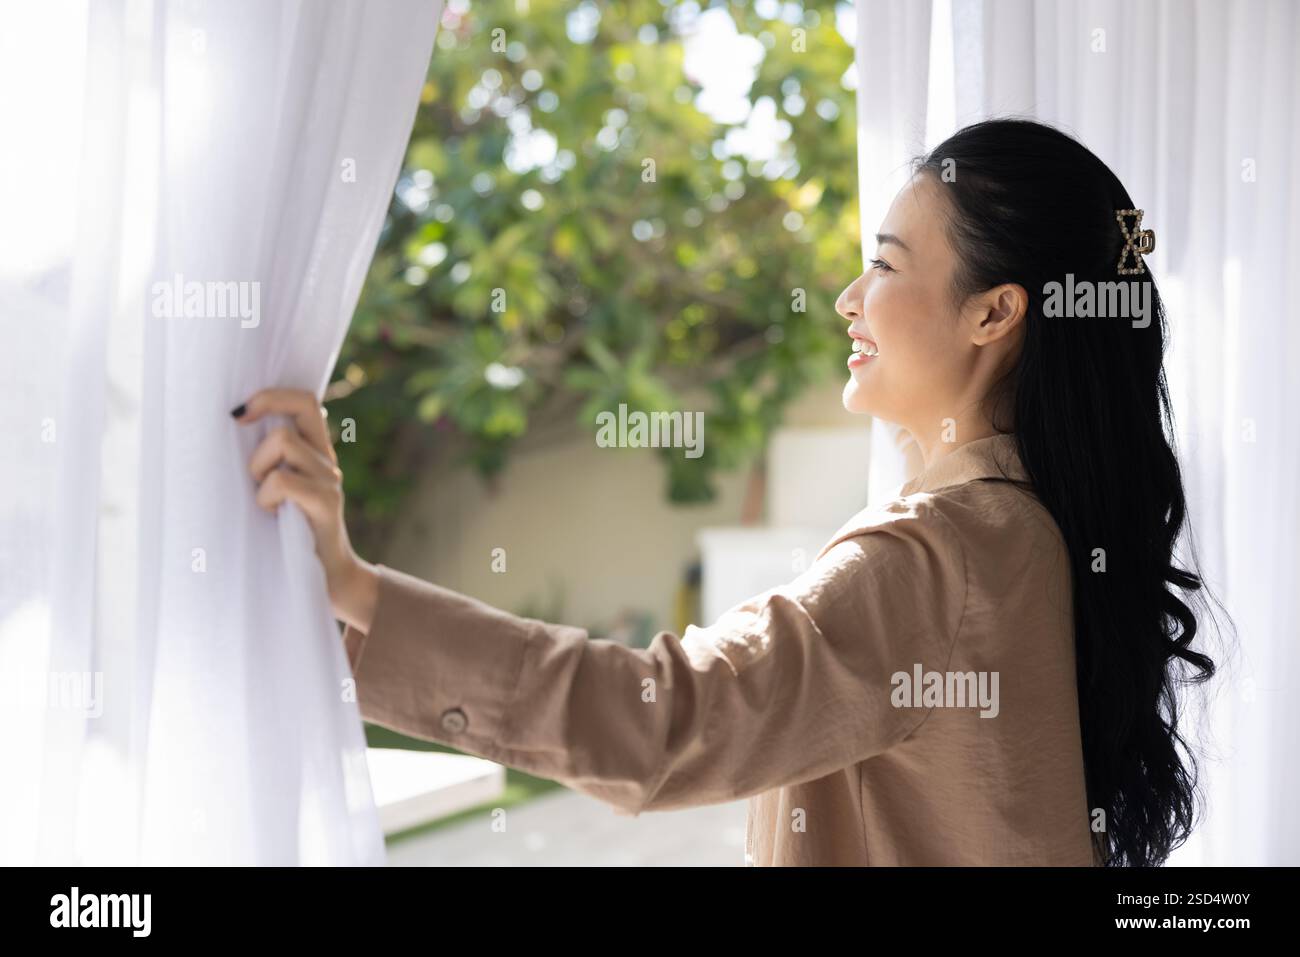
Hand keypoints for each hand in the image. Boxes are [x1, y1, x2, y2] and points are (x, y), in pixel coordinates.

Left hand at [232, 388, 378, 632]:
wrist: (325, 582)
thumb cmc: (285, 539)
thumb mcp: (272, 493)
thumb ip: (265, 464)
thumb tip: (223, 437)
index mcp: (315, 453)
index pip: (305, 401)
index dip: (273, 396)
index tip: (239, 414)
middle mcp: (327, 460)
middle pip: (296, 411)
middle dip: (262, 426)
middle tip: (251, 467)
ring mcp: (330, 480)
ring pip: (283, 443)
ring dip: (259, 470)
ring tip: (264, 501)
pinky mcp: (326, 503)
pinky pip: (283, 480)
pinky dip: (266, 496)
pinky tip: (270, 516)